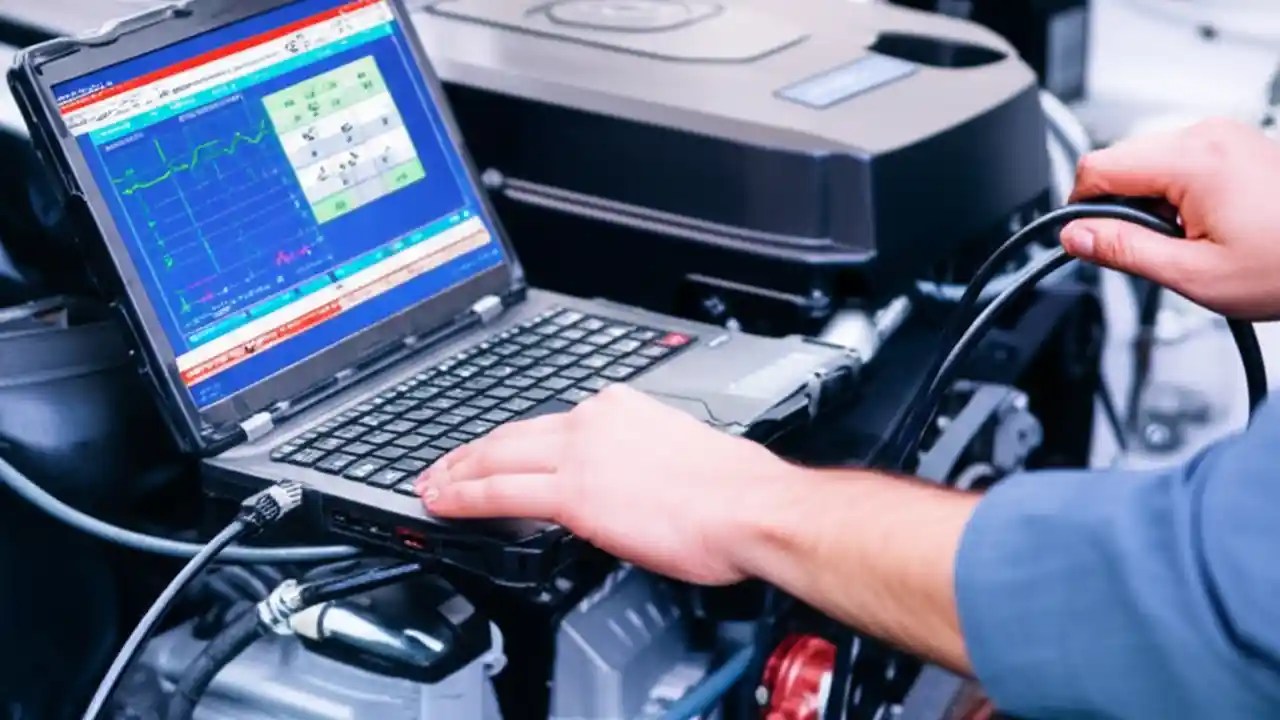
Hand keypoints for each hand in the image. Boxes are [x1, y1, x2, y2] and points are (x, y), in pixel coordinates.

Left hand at [415, 384, 800, 584]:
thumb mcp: (681, 456)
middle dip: (471, 453)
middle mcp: (595, 421)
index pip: (552, 424)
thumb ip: (641, 463)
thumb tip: (629, 486)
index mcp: (622, 408)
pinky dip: (465, 498)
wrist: (751, 507)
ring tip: (433, 487)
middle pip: (514, 434)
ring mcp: (581, 454)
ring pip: (498, 459)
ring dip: (458, 474)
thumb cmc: (735, 492)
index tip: (500, 453)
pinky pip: (501, 493)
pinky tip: (445, 505)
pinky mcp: (574, 493)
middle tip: (443, 467)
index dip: (515, 442)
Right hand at [1062, 117, 1279, 318]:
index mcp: (1193, 160)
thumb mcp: (1193, 273)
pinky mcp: (1232, 143)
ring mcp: (1222, 135)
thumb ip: (1123, 251)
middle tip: (1153, 247)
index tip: (1090, 239)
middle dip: (1119, 206)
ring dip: (1148, 201)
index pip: (1096, 168)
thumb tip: (1074, 236)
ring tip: (1187, 236)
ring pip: (1144, 161)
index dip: (1081, 208)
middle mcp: (1207, 135)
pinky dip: (1173, 193)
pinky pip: (1175, 160)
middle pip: (1118, 161)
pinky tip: (1202, 222)